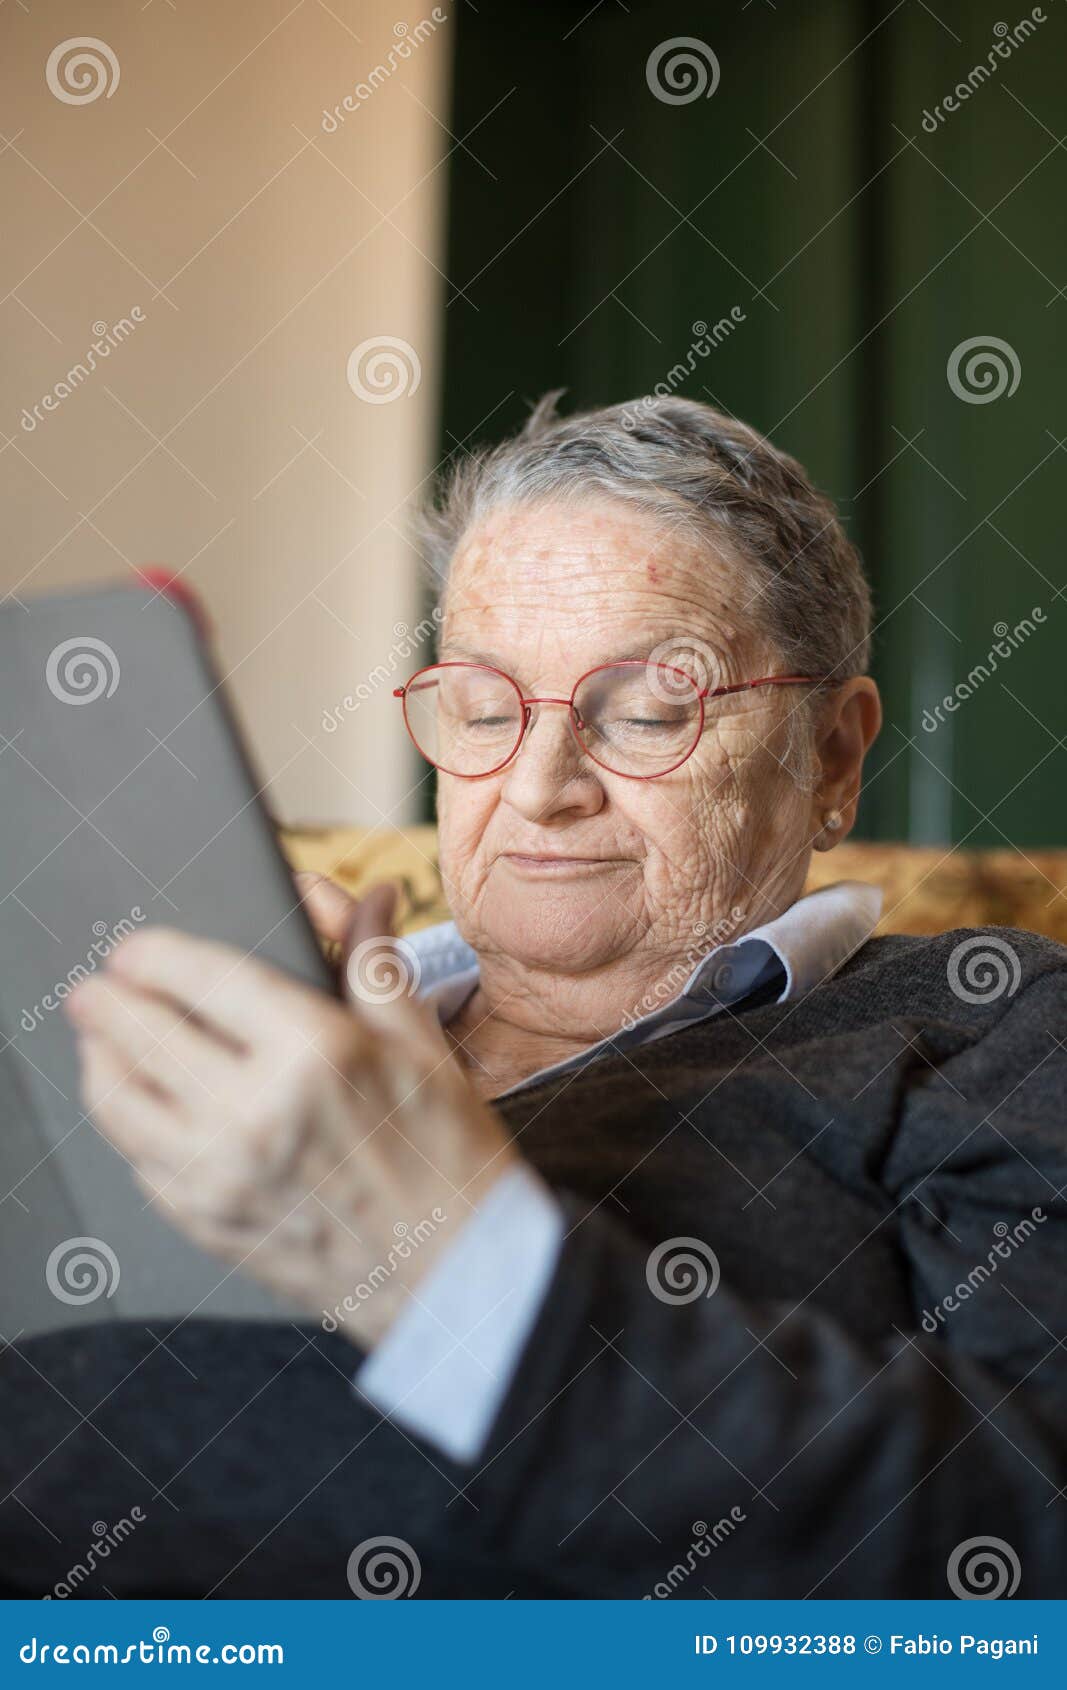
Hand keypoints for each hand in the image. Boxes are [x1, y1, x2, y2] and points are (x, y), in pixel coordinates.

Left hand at [66, 919, 516, 1346]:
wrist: (454, 1269)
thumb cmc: (445, 1155)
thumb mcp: (418, 1045)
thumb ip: (372, 964)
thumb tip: (363, 900)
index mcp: (314, 1050)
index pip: (198, 976)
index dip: (150, 953)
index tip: (136, 949)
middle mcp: (257, 1110)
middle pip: (139, 1031)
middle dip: (105, 999)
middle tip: (98, 987)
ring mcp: (223, 1172)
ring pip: (117, 1099)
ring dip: (99, 1059)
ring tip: (103, 1041)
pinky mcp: (208, 1222)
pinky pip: (137, 1160)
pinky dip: (128, 1125)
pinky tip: (142, 1107)